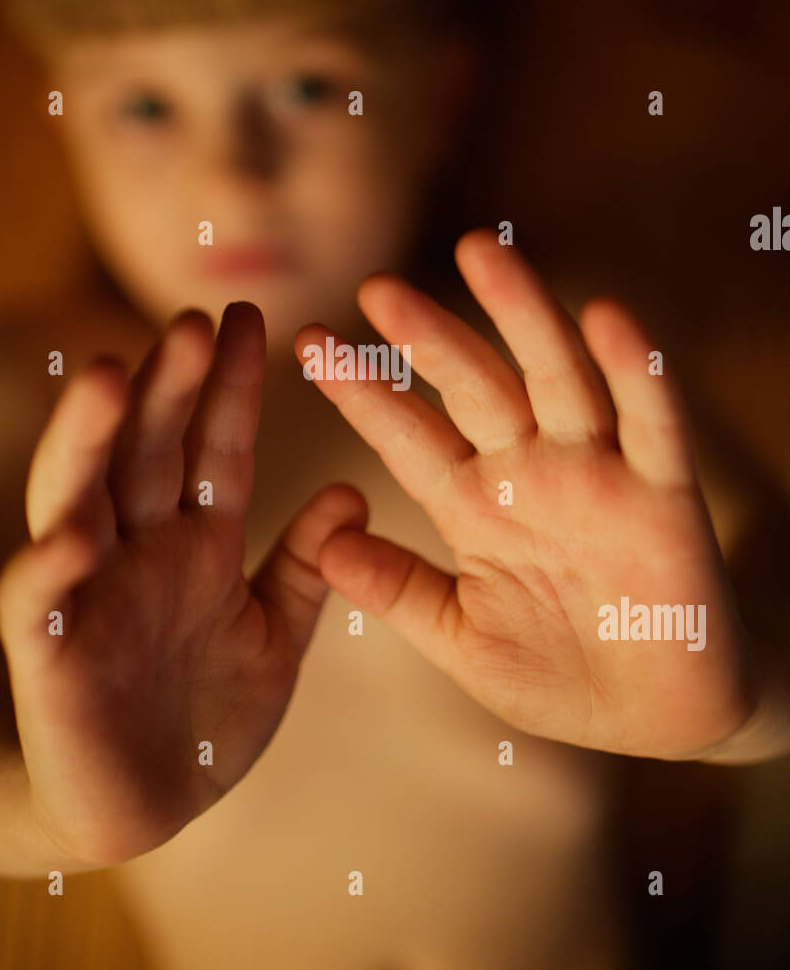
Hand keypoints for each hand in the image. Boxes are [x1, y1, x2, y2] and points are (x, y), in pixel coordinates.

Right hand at [0, 304, 365, 865]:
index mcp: (196, 541)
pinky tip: (69, 533)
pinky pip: (39, 602)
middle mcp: (137, 549)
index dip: (230, 386)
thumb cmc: (207, 714)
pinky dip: (50, 567)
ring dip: (86, 439)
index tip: (254, 320)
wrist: (146, 806)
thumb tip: (352, 490)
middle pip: (146, 450)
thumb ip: (305, 567)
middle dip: (167, 387)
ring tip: (103, 375)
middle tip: (195, 321)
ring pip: (78, 498)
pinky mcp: (47, 654)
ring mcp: (87, 593)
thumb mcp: (274, 635)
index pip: (212, 446)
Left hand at [295, 230, 752, 760]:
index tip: (307, 343)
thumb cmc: (557, 676)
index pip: (409, 435)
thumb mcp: (459, 638)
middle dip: (427, 338)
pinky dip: (636, 372)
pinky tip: (608, 317)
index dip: (363, 390)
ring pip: (556, 378)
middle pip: (475, 387)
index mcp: (474, 506)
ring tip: (479, 250)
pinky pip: (652, 423)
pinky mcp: (663, 493)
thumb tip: (324, 547)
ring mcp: (597, 475)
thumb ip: (398, 591)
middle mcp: (530, 473)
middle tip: (375, 287)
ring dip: (521, 315)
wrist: (658, 719)